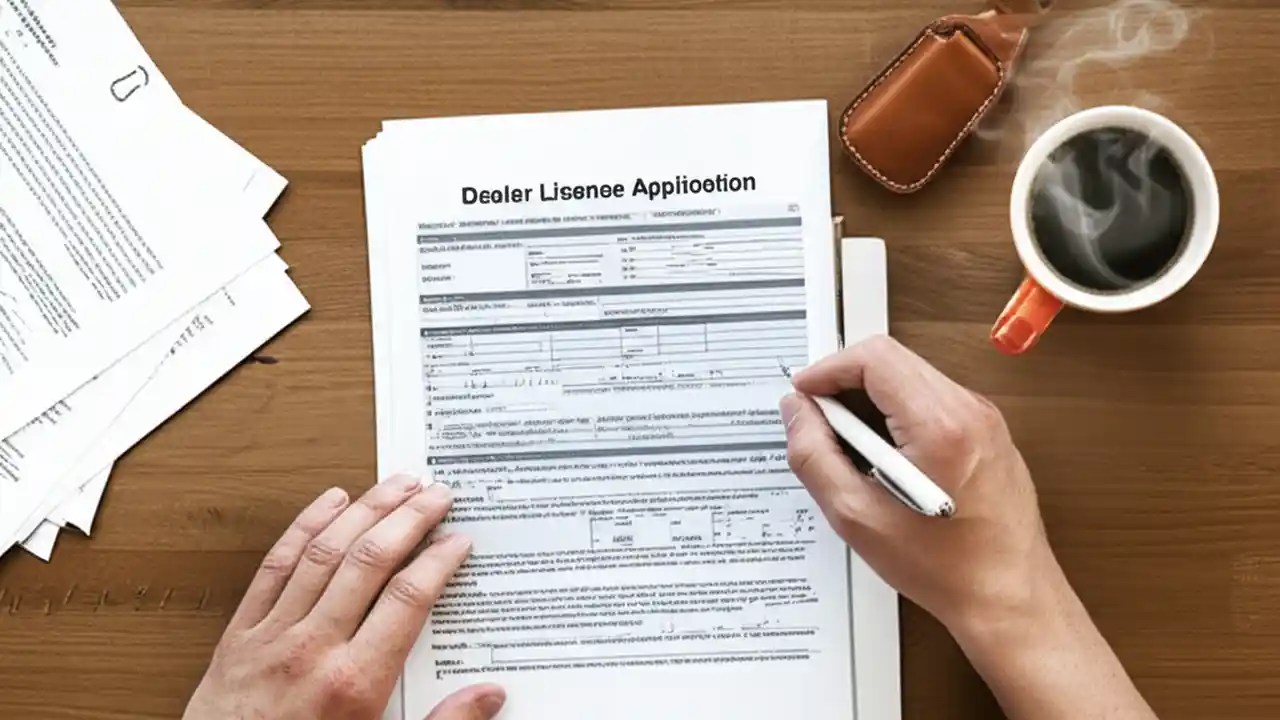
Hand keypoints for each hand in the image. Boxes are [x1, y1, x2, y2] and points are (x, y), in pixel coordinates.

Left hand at [184, 476, 504, 719]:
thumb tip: (489, 697)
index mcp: (354, 683)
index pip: (408, 599)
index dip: (438, 560)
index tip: (458, 540)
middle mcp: (313, 650)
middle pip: (371, 562)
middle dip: (409, 519)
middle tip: (436, 493)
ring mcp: (273, 637)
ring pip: (325, 554)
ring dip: (364, 511)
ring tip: (395, 485)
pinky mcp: (241, 637)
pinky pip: (275, 569)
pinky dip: (303, 529)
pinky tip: (328, 504)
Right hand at [781, 337, 1158, 719]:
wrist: (1009, 598)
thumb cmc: (946, 568)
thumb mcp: (857, 516)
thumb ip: (814, 455)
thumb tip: (798, 412)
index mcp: (940, 426)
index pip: (874, 358)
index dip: (828, 369)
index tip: (805, 393)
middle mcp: (969, 411)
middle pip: (892, 360)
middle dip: (846, 381)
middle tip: (820, 421)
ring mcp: (985, 419)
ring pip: (911, 377)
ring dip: (872, 398)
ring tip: (852, 447)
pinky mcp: (988, 432)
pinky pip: (932, 399)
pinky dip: (898, 413)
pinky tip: (885, 458)